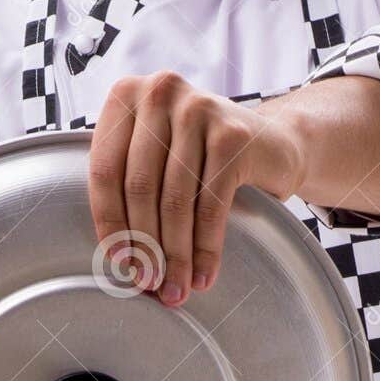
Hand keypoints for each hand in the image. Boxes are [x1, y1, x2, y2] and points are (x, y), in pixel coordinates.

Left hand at [89, 71, 303, 307]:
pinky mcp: (232, 136)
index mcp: (127, 96)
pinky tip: (205, 274)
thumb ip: (129, 181)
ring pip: (175, 201)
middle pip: (139, 187)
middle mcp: (160, 93)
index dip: (109, 222)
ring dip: (175, 255)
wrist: (275, 142)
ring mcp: (198, 110)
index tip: (118, 262)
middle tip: (149, 282)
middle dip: (144, 245)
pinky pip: (211, 206)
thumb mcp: (158, 152)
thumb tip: (116, 255)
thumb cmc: (205, 154)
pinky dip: (206, 248)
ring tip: (176, 287)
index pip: (104, 169)